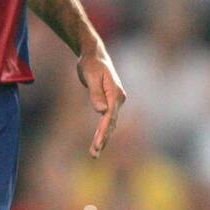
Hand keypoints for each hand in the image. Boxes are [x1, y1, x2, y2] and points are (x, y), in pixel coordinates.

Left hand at [77, 44, 125, 158]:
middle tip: (94, 154)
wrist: (94, 55)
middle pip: (111, 122)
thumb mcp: (91, 76)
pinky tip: (98, 144)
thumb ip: (95, 93)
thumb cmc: (91, 63)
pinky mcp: (110, 103)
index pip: (109, 116)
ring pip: (110, 124)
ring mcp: (116, 101)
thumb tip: (101, 111)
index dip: (103, 131)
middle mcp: (118, 98)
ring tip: (94, 154)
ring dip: (103, 139)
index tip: (97, 144)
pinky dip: (103, 132)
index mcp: (115, 92)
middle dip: (103, 139)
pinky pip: (107, 120)